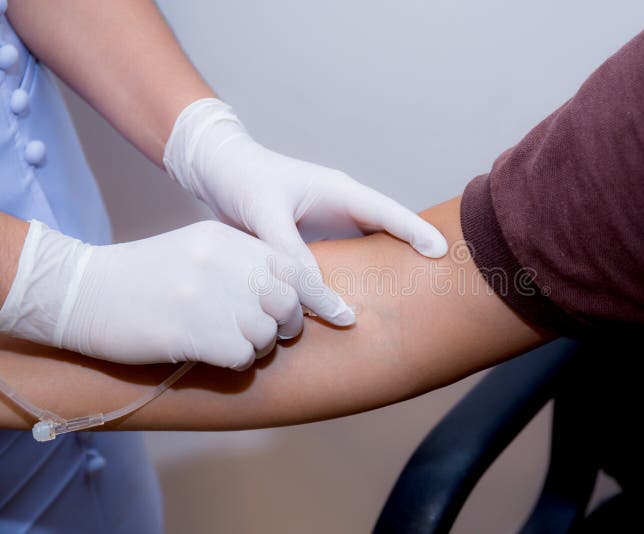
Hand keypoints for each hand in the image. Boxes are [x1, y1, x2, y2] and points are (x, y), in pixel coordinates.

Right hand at [0, 220, 307, 369]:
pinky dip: (234, 360)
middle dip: (286, 324)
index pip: (294, 266)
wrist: (82, 291)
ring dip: (255, 344)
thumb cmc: (145, 276)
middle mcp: (225, 262)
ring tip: (222, 335)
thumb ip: (244, 263)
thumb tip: (294, 292)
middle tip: (266, 331)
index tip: (346, 316)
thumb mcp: (199, 251)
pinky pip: (243, 356)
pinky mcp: (195, 331)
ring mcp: (210, 296)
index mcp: (228, 239)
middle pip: (289, 302)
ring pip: (269, 332)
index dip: (321, 296)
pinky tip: (208, 350)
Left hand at [163, 98, 447, 324]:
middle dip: (413, 252)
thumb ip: (291, 253)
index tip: (441, 252)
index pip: (388, 213)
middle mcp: (342, 207)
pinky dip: (356, 278)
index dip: (416, 232)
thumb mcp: (266, 215)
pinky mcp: (317, 239)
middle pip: (389, 232)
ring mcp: (332, 223)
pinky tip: (359, 301)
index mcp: (339, 191)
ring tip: (412, 296)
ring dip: (386, 269)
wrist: (219, 172)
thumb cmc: (243, 181)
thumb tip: (315, 294)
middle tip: (442, 280)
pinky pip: (346, 261)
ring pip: (369, 249)